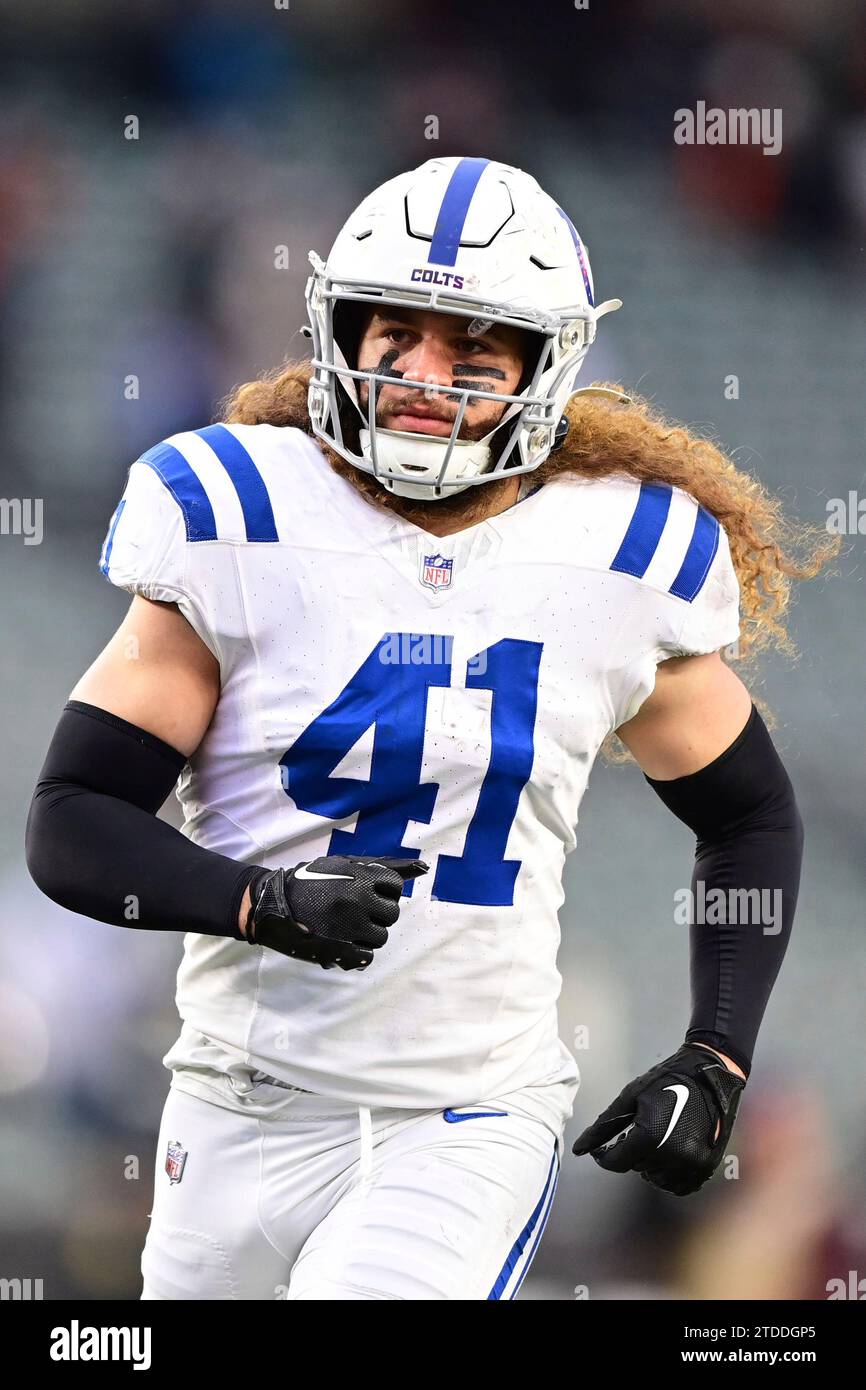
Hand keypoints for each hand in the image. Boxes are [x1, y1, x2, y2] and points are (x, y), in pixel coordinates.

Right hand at [244, 855, 426, 970]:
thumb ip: (383, 866)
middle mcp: (358, 899)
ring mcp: (349, 925)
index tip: (368, 892)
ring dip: (369, 932)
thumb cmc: (312, 879)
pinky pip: (367, 954)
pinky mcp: (339, 947)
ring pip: (381, 936)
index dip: (384, 890)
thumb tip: (423, 867)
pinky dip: (359, 950)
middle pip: (391, 914)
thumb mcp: (344, 863)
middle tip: (356, 909)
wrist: (273, 902)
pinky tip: (345, 939)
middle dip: (378, 912)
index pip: (395, 886)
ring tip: (348, 924)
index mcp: (361, 876)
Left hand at [572, 1043, 745, 1195]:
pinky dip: (670, 1175)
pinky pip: (679, 1186)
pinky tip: (670, 1153)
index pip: (616, 1163)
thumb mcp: (630, 1097)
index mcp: (650, 1136)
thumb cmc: (666, 1080)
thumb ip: (603, 1126)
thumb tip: (579, 1150)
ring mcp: (693, 1163)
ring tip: (656, 1139)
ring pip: (657, 1179)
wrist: (709, 1071)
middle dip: (632, 1152)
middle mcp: (673, 1155)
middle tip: (639, 1130)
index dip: (606, 1156)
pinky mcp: (707, 1166)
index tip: (605, 1147)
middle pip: (637, 1169)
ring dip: (651, 1164)